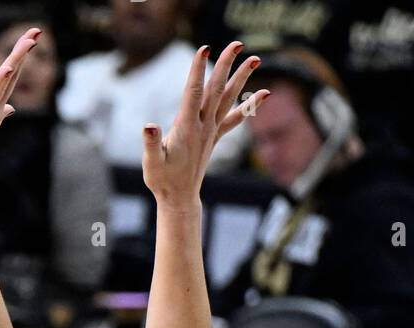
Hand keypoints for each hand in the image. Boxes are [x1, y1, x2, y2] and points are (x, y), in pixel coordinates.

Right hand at [142, 41, 265, 208]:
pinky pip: (235, 118)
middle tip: (238, 44)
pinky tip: (264, 94)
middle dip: (226, 65)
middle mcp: (203, 126)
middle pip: (217, 89)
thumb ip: (151, 144)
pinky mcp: (214, 136)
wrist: (179, 198)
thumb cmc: (162, 180)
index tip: (203, 49)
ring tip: (256, 59)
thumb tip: (149, 126)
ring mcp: (211, 130)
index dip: (198, 70)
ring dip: (242, 78)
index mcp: (186, 128)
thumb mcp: (151, 163)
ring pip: (228, 99)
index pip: (193, 93)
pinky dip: (249, 106)